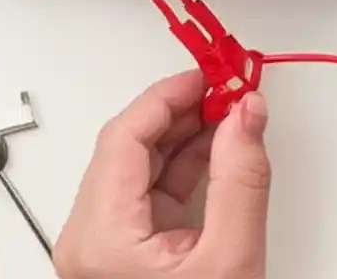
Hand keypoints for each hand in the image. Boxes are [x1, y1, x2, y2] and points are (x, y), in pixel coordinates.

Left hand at [54, 71, 271, 278]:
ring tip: (230, 114)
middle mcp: (89, 237)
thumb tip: (247, 115)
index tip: (208, 77)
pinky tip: (219, 148)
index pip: (124, 138)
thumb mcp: (230, 259)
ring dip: (186, 135)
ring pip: (140, 165)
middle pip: (128, 147)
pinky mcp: (125, 247)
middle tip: (227, 90)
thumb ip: (241, 181)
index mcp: (100, 237)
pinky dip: (184, 165)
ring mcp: (104, 242)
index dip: (168, 97)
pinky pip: (150, 189)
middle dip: (181, 112)